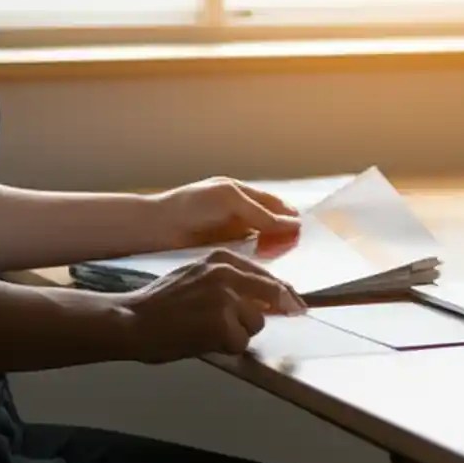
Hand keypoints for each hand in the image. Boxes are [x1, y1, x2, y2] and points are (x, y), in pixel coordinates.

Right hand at [118, 248, 306, 363]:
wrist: (130, 319)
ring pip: (256, 323)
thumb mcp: (195, 275)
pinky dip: (226, 348)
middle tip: (287, 317)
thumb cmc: (159, 303)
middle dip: (278, 310)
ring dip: (239, 334)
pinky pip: (240, 343)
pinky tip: (204, 342)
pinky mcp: (222, 323)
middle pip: (273, 294)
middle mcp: (228, 273)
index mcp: (222, 258)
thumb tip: (263, 296)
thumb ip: (227, 280)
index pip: (266, 275)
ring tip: (209, 332)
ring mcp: (226, 298)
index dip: (284, 293)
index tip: (297, 303)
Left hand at [154, 176, 300, 249]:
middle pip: (269, 224)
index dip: (289, 215)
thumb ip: (261, 213)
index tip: (307, 230)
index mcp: (238, 193)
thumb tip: (294, 224)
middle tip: (302, 250)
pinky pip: (247, 255)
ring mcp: (229, 233)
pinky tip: (268, 270)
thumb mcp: (230, 201)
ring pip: (260, 242)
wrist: (156, 229)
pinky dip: (259, 260)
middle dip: (285, 234)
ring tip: (290, 263)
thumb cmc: (191, 206)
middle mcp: (236, 213)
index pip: (273, 203)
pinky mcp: (221, 252)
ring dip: (273, 250)